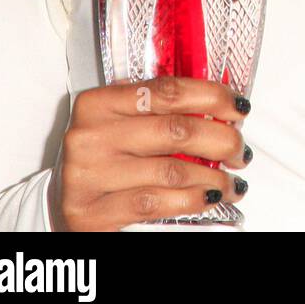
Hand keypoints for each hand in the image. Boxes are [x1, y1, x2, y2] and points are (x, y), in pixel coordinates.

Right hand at [48, 76, 249, 230]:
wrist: (64, 204)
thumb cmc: (106, 158)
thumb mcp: (124, 123)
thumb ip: (162, 110)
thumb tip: (224, 110)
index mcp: (100, 102)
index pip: (169, 91)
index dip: (213, 98)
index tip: (239, 109)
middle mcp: (90, 135)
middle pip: (176, 130)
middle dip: (221, 140)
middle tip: (240, 150)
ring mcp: (88, 174)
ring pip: (171, 170)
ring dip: (214, 176)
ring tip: (232, 181)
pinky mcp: (91, 213)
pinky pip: (155, 202)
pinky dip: (192, 199)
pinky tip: (210, 197)